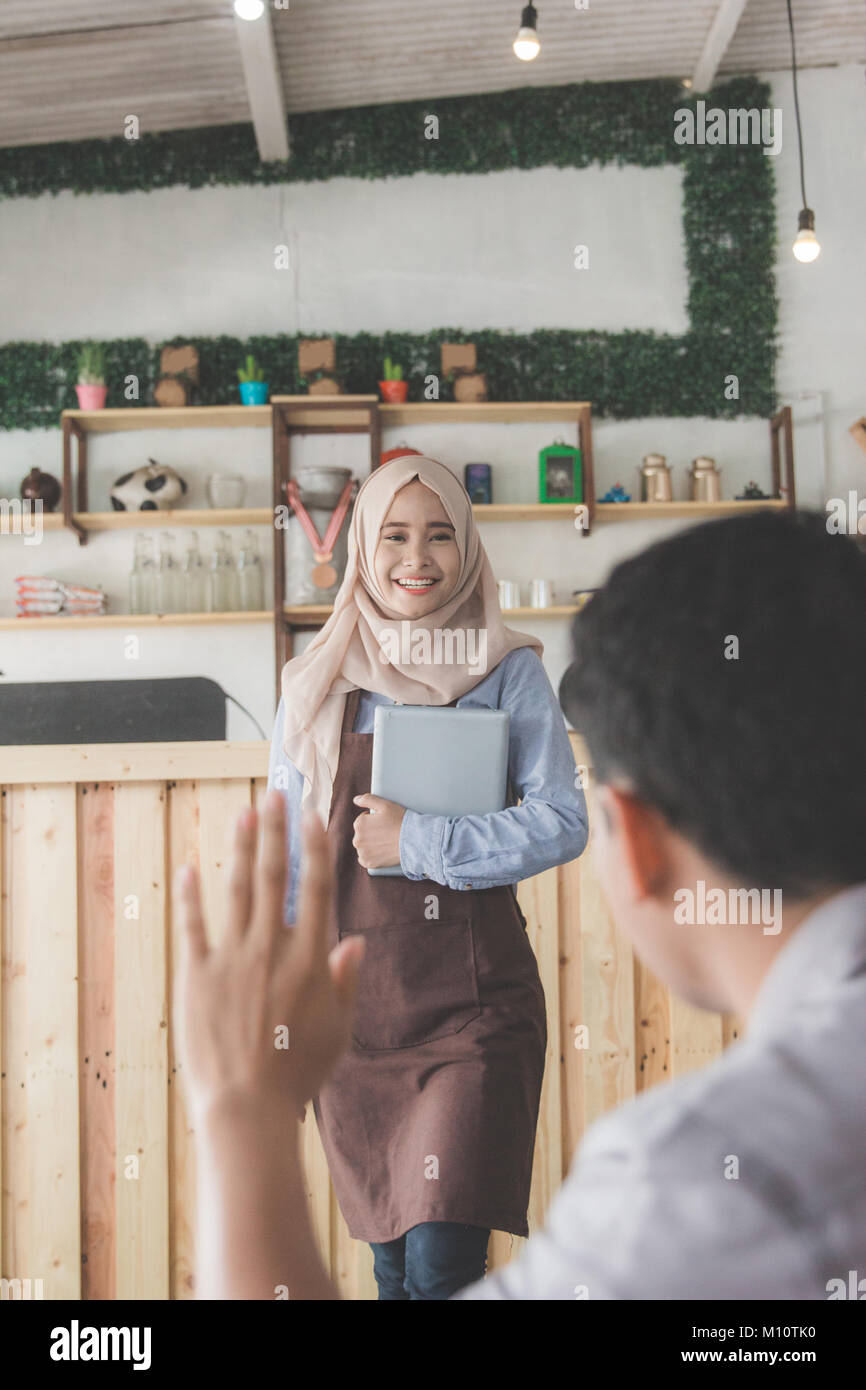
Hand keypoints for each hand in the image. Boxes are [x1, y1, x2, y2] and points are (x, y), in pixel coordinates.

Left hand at [172, 790, 364, 1125]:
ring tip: (245, 812)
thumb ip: (345, 981)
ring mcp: (231, 959)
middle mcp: (271, 949)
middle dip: (276, 831)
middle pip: (274, 877)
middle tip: (276, 793)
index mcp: (309, 960)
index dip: (315, 850)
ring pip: (237, 890)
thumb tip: (354, 943)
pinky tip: (190, 869)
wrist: (246, 1107)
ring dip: (241, 848)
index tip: (314, 817)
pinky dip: (191, 896)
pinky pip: (193, 926)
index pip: (316, 890)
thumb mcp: (338, 1030)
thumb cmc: (298, 1074)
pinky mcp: (197, 976)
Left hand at [352, 793, 406, 868]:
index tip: (385, 822)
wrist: (413, 841)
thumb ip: (368, 799)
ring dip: (370, 845)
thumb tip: (356, 799)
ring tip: (385, 842)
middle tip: (386, 832)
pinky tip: (381, 852)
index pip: (362, 820)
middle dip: (371, 832)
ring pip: (363, 847)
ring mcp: (362, 852)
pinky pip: (365, 859)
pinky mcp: (368, 863)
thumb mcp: (385, 804)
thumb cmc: (400, 821)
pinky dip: (371, 856)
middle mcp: (357, 839)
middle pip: (362, 834)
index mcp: (359, 823)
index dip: (374, 820)